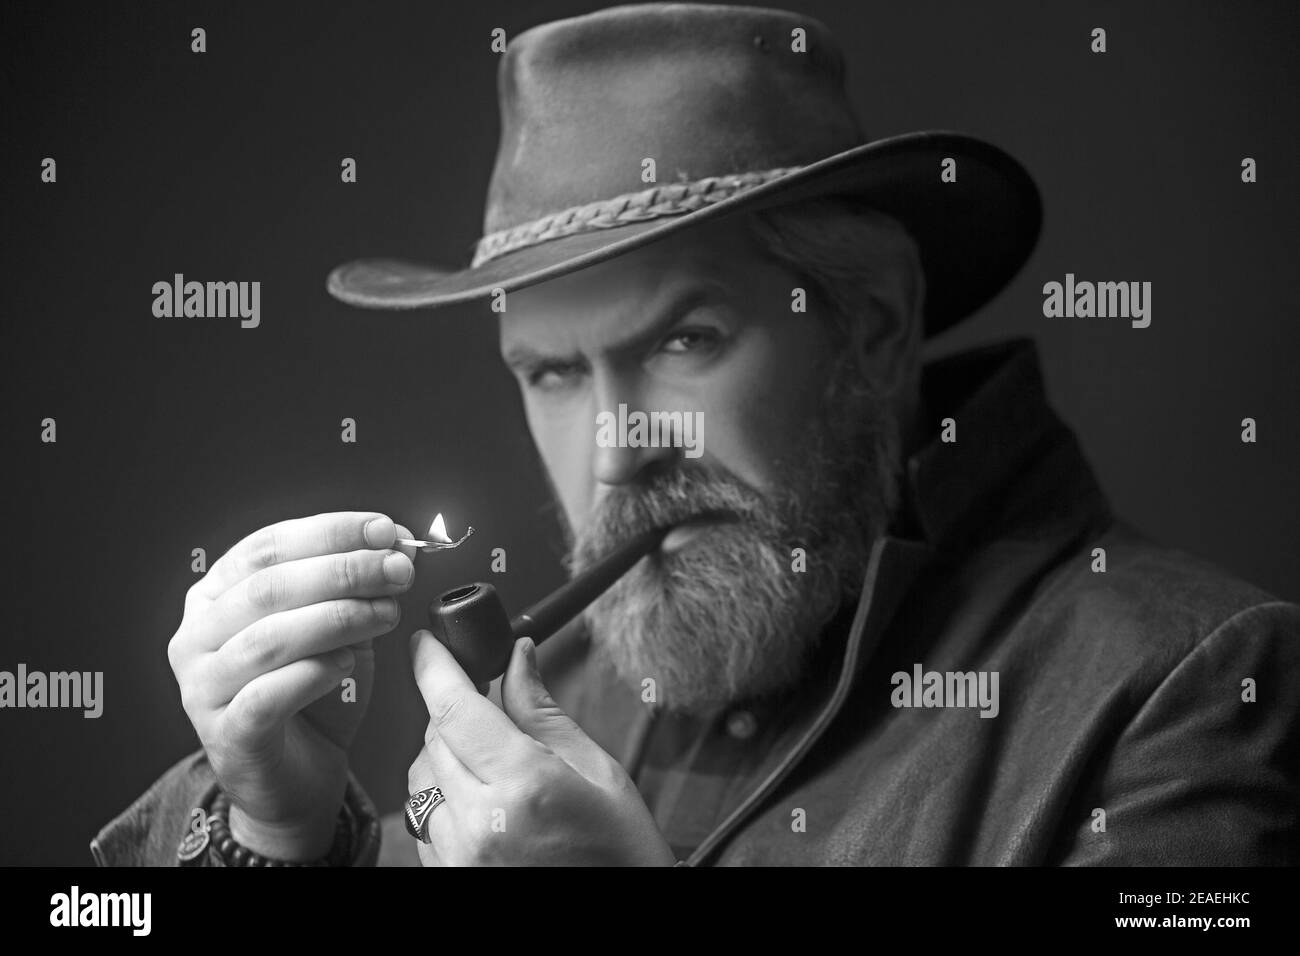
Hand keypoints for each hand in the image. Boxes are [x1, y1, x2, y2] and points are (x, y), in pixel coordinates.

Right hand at [168, 511, 416, 859]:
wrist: (297, 778)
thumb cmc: (315, 695)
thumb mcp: (337, 628)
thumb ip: (356, 586)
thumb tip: (397, 543)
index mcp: (216, 594)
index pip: (268, 544)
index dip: (330, 531)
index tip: (386, 530)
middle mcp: (197, 635)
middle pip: (269, 585)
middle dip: (344, 570)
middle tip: (398, 570)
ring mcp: (203, 687)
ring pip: (269, 638)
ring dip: (340, 618)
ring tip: (387, 615)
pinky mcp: (226, 735)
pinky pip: (268, 695)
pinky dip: (314, 673)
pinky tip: (348, 665)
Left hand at [406, 631, 675, 865]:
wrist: (622, 922)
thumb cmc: (622, 853)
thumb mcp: (597, 772)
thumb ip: (542, 712)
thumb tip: (517, 657)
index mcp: (523, 787)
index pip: (455, 708)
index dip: (434, 666)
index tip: (427, 642)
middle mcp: (479, 824)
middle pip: (434, 738)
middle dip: (452, 709)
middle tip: (485, 703)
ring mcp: (458, 857)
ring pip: (420, 777)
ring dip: (443, 753)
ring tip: (490, 759)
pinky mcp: (447, 876)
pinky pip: (422, 819)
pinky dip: (441, 795)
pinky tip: (480, 796)